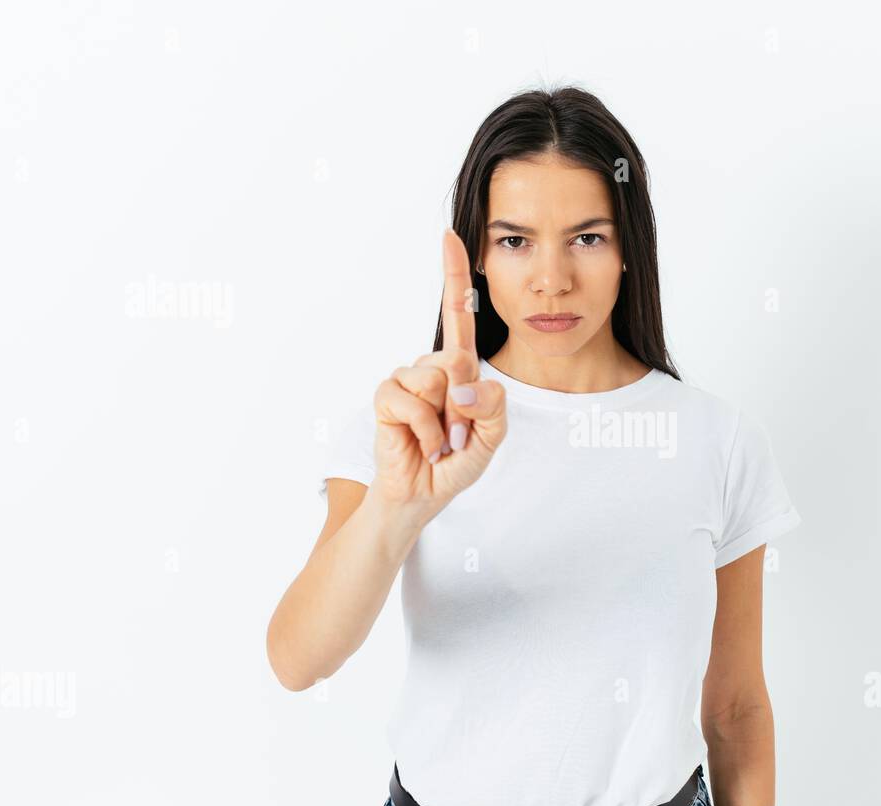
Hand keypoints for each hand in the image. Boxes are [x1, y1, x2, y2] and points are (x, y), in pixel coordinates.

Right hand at [369, 227, 506, 512]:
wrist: (423, 494)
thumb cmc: (457, 462)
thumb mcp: (491, 436)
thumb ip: (493, 407)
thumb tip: (461, 384)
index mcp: (461, 368)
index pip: (459, 314)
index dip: (455, 274)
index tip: (450, 236)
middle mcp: (432, 366)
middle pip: (459, 359)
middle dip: (466, 405)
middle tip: (457, 433)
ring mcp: (407, 379)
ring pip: (436, 379)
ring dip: (445, 422)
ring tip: (438, 440)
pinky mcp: (386, 397)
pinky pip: (412, 401)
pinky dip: (425, 431)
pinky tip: (421, 445)